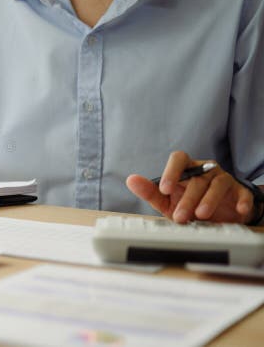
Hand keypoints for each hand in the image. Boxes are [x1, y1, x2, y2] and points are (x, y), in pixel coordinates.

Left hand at [126, 151, 253, 223]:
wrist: (216, 215)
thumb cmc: (188, 204)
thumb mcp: (167, 201)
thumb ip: (149, 191)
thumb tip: (131, 180)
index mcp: (186, 169)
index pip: (179, 158)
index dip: (171, 171)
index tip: (164, 189)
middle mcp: (205, 170)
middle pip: (196, 178)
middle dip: (187, 199)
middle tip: (179, 216)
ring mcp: (223, 179)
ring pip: (217, 184)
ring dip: (209, 200)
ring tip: (200, 215)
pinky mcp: (240, 191)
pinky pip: (243, 193)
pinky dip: (242, 201)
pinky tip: (238, 210)